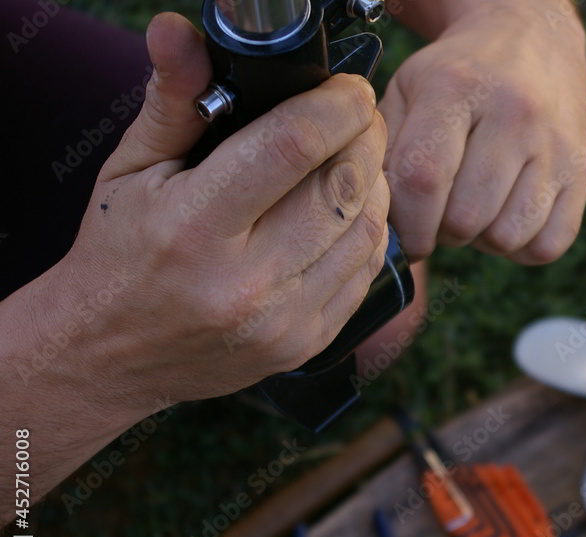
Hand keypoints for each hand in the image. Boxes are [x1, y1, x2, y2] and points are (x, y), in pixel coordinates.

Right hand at [35, 12, 389, 406]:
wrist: (110, 355)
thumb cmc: (120, 254)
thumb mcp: (130, 171)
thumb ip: (171, 101)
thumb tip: (180, 30)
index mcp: (195, 228)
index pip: (293, 147)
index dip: (336, 105)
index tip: (348, 88)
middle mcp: (244, 282)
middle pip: (343, 187)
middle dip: (365, 138)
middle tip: (359, 117)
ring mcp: (281, 322)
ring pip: (366, 231)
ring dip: (374, 183)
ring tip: (355, 159)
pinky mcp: (304, 345)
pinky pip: (365, 275)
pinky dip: (368, 232)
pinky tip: (349, 211)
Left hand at [380, 1, 585, 263]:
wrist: (533, 40)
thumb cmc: (457, 77)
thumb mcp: (409, 90)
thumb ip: (386, 151)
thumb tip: (383, 224)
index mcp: (457, 87)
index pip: (423, 180)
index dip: (407, 225)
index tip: (405, 234)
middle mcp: (514, 112)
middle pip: (465, 218)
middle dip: (442, 233)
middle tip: (441, 214)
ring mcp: (556, 142)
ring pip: (507, 237)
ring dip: (482, 241)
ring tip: (476, 209)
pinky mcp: (582, 168)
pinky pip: (547, 245)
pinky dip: (522, 247)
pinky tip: (508, 216)